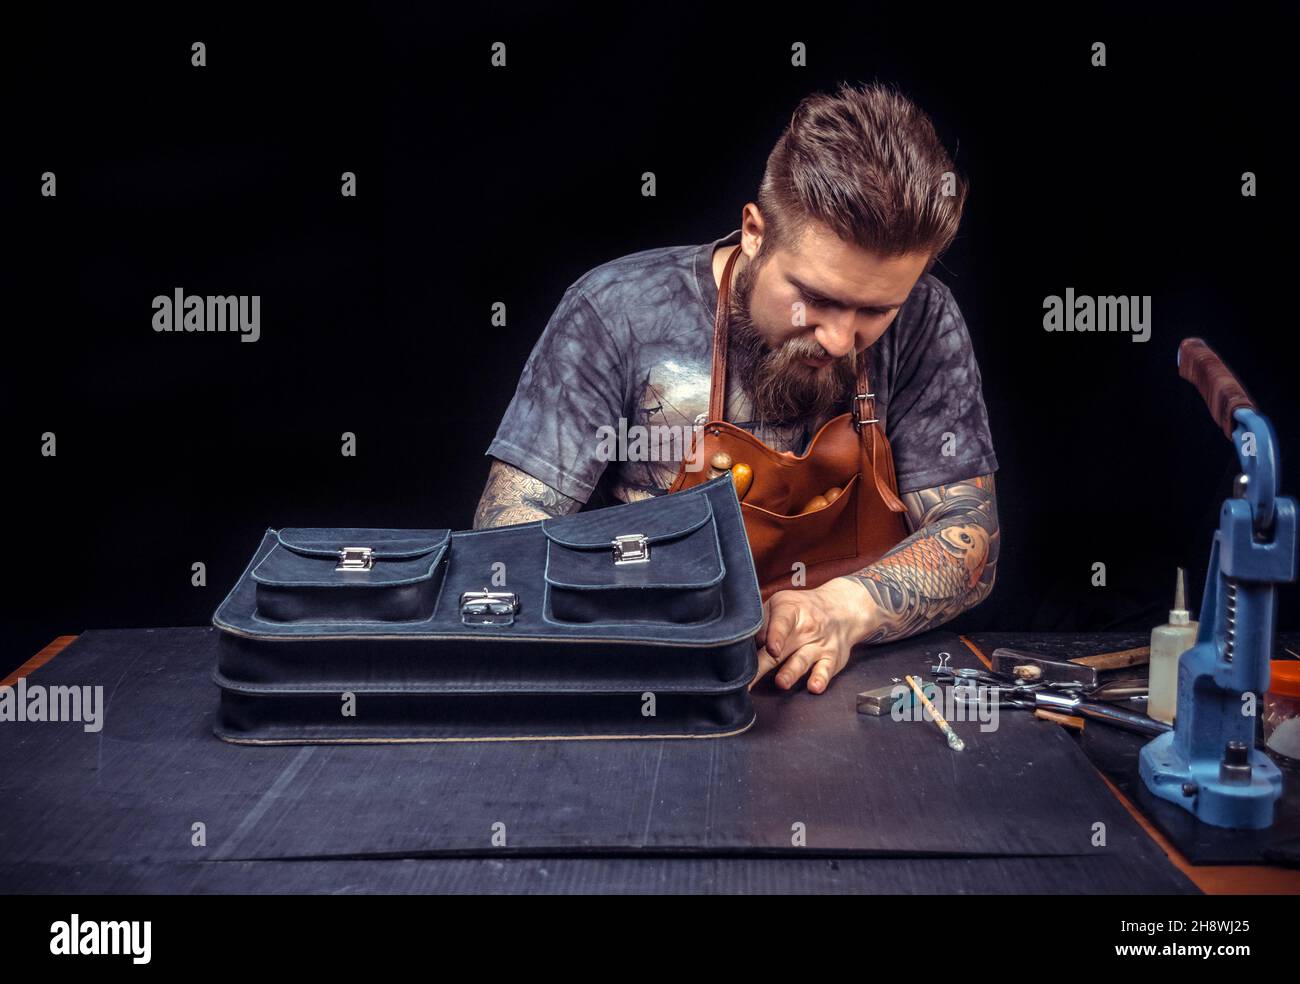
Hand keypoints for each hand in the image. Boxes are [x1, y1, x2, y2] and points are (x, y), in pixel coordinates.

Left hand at [751, 577, 875, 693]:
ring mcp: (819, 645)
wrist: (842, 608)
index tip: (769, 648)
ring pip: (802, 660)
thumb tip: (747, 643)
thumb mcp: (782, 603)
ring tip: (781, 683)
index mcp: (790, 611)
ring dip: (791, 672)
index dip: (774, 635)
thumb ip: (764, 620)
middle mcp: (805, 629)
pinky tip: (814, 687)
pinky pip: (826, 670)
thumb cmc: (803, 609)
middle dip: (764, 665)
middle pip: (782, 649)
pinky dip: (821, 679)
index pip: (781, 622)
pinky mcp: (831, 660)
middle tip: (749, 681)